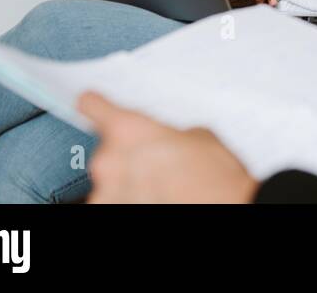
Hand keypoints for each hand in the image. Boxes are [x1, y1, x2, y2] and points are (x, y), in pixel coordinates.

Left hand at [78, 91, 258, 202]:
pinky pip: (115, 201)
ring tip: (163, 187)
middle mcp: (109, 161)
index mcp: (127, 130)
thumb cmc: (215, 178)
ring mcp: (105, 195)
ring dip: (130, 183)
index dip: (96, 104)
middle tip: (158, 163)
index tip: (92, 103)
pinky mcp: (108, 214)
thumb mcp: (200, 136)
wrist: (224, 209)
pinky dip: (131, 200)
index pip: (93, 106)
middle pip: (108, 150)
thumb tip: (162, 139)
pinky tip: (157, 199)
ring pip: (111, 182)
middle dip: (129, 156)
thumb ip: (167, 132)